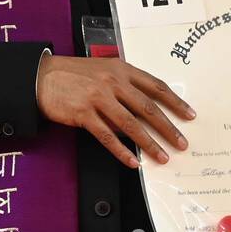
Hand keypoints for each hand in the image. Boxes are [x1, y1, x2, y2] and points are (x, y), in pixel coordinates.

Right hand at [37, 52, 194, 167]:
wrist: (41, 77)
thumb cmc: (73, 74)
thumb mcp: (103, 70)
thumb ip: (124, 84)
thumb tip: (145, 107)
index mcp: (121, 70)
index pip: (156, 87)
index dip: (175, 102)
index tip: (189, 115)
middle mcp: (113, 83)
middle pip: (148, 108)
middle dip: (168, 128)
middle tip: (181, 142)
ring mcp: (99, 98)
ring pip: (131, 125)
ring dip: (149, 144)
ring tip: (162, 157)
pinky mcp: (84, 114)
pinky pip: (107, 137)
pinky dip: (122, 151)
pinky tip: (132, 161)